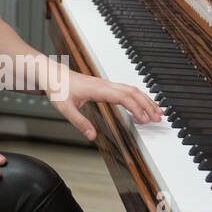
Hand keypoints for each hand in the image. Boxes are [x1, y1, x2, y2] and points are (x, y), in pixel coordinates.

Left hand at [44, 61, 164, 141]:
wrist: (52, 75)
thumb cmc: (58, 89)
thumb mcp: (65, 109)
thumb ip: (79, 122)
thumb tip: (92, 136)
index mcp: (98, 89)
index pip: (124, 97)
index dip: (136, 108)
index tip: (145, 119)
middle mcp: (105, 84)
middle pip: (133, 92)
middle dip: (148, 105)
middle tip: (159, 118)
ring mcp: (106, 84)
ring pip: (132, 89)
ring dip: (146, 100)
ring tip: (158, 112)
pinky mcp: (106, 86)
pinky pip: (127, 89)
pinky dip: (138, 97)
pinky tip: (142, 104)